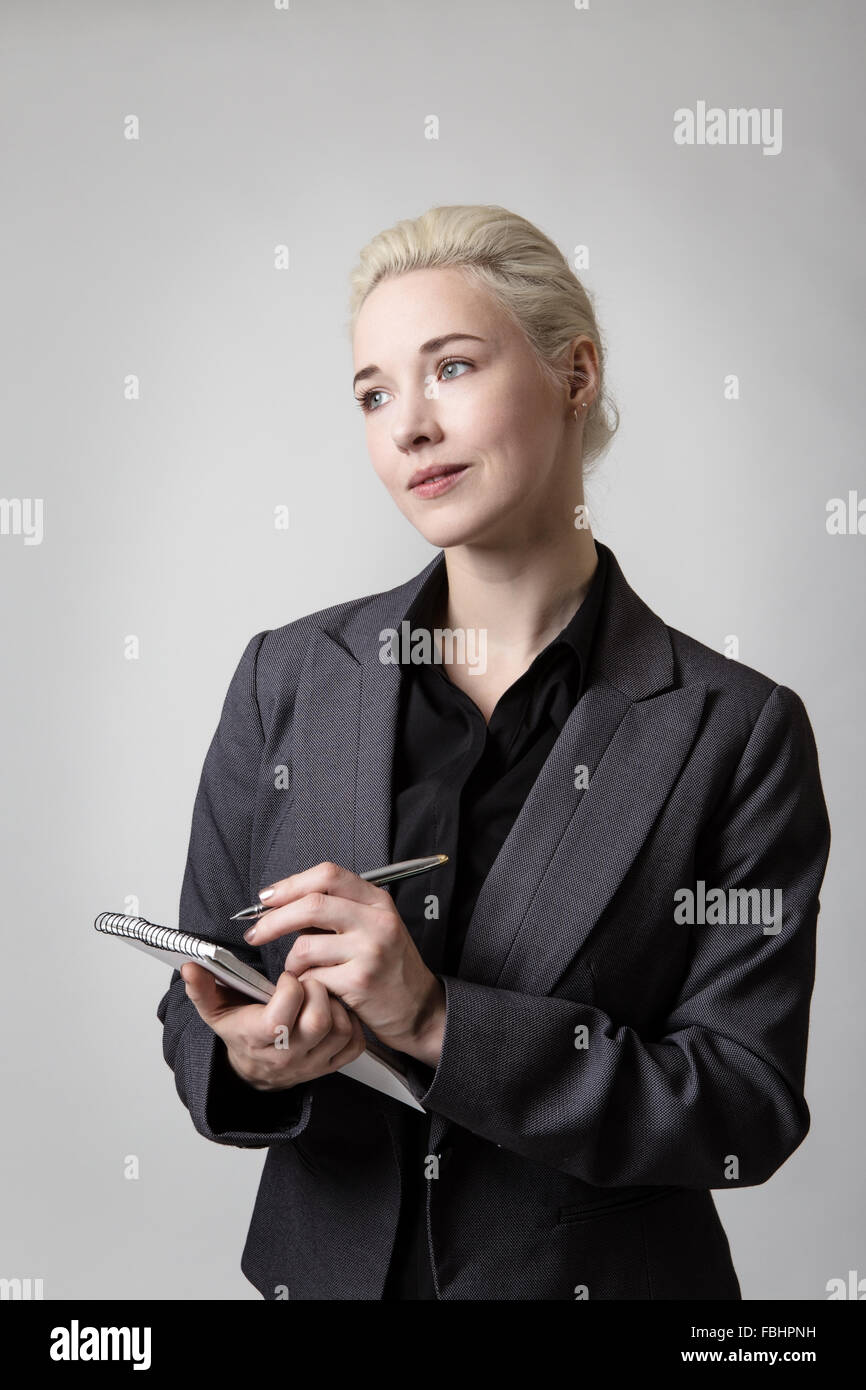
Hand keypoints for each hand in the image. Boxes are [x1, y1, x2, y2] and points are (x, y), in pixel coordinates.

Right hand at [180, 961, 365, 1090]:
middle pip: (318, 1021)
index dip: (289, 988)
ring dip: (337, 1004)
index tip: (286, 977)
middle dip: (318, 991)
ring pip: (340, 1029)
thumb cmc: (239, 1031)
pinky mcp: (330, 1066)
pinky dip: (351, 1023)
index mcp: (258, 1039)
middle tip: (309, 981)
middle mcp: (287, 1057)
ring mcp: (311, 1064)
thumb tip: (190, 966)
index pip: (281, 1016)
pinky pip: (354, 1044)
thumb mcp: (215, 1010)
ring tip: (321, 994)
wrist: (252, 1071)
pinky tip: (336, 1010)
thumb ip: (202, 988)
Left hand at [242, 861, 446, 1065]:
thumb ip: (337, 910)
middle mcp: (377, 921)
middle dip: (273, 920)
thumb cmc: (388, 966)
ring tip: (301, 972)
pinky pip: (311, 978)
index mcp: (377, 901)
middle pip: (311, 905)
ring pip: (304, 947)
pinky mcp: (360, 982)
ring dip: (291, 963)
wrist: (418, 1008)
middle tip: (255, 934)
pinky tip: (315, 989)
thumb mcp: (374, 926)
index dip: (291, 884)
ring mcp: (370, 951)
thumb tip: (280, 904)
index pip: (328, 875)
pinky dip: (304, 985)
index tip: (267, 897)